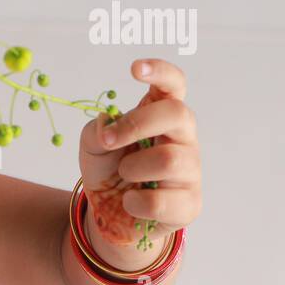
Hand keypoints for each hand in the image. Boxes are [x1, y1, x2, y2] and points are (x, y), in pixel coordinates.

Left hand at [78, 58, 201, 262]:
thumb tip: (108, 126)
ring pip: (169, 159)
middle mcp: (183, 138)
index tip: (134, 68)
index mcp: (162, 116)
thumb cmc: (109, 171)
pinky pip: (161, 200)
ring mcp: (191, 171)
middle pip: (178, 114)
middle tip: (108, 140)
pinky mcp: (189, 204)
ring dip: (133, 167)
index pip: (173, 85)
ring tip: (124, 176)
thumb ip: (97, 130)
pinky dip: (134, 202)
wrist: (110, 216)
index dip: (160, 72)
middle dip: (137, 124)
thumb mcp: (93, 145)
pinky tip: (130, 202)